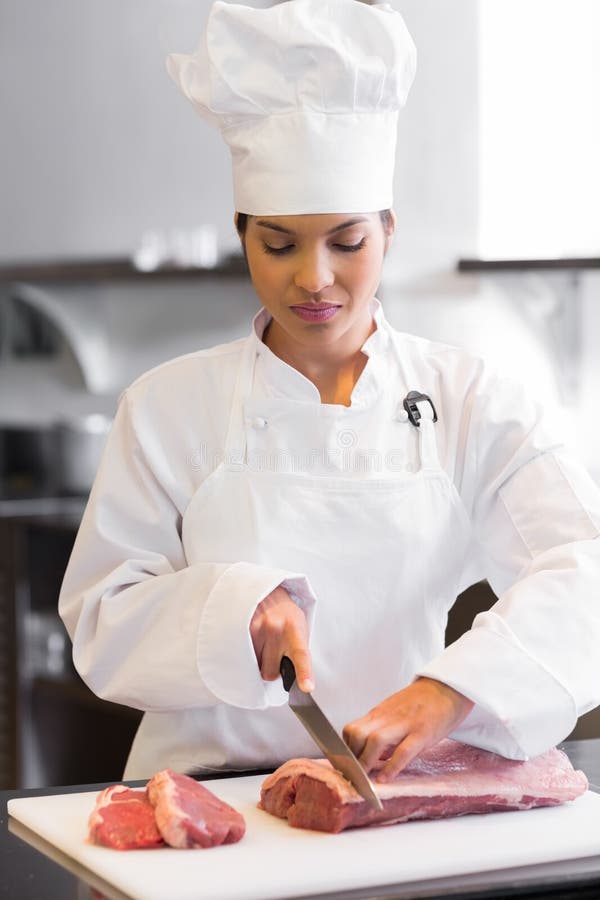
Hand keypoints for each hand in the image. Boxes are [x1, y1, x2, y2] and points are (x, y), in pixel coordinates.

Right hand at [249, 586, 313, 691]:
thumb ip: (297, 652)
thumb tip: (296, 680)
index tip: (307, 687)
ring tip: (264, 643)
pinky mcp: (242, 629)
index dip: (304, 673)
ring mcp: (257, 629)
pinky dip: (249, 653)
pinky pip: (244, 657)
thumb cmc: (286, 614)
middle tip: (275, 653)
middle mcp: (275, 629)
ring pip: (255, 667)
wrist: (268, 592)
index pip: (301, 654)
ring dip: (259, 660)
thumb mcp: (299, 628)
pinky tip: (255, 640)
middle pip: (270, 672)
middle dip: (272, 668)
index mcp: (294, 629)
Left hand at [342, 677, 473, 780]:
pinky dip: (392, 767)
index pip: (352, 729)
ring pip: (376, 741)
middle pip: (358, 734)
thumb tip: (367, 753)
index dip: (346, 749)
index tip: (347, 765)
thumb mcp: (394, 711)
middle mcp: (388, 717)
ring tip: (367, 778)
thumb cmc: (419, 702)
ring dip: (368, 762)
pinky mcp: (423, 732)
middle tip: (355, 774)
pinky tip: (387, 778)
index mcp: (380, 713)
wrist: (446, 689)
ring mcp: (405, 724)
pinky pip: (404, 751)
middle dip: (353, 757)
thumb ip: (380, 728)